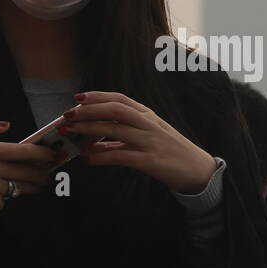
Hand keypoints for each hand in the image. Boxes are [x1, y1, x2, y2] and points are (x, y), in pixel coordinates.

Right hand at [0, 116, 64, 225]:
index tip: (52, 153)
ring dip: (31, 185)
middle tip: (50, 170)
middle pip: (27, 170)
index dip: (41, 153)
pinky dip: (5, 198)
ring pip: (21, 186)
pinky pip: (8, 200)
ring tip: (37, 183)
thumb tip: (6, 124)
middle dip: (42, 171)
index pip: (21, 150)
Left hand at [61, 92, 217, 193]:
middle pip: (114, 109)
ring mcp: (150, 141)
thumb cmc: (171, 152)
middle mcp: (148, 123)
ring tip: (71, 131)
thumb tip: (93, 146)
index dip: (97, 97)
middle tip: (68, 115)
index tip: (78, 98)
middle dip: (89, 110)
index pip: (119, 99)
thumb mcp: (148, 138)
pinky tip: (88, 159)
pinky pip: (121, 156)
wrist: (198, 171)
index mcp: (147, 115)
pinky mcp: (150, 160)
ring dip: (89, 129)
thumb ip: (121, 140)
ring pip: (115, 129)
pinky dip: (102, 157)